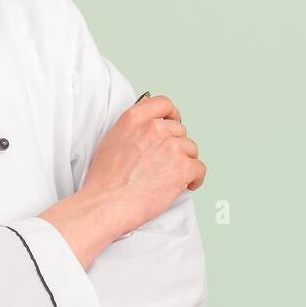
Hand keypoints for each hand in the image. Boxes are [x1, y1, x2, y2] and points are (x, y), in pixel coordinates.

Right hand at [82, 94, 205, 235]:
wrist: (106, 204)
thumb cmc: (105, 180)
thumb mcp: (113, 139)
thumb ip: (134, 127)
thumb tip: (150, 125)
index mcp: (134, 118)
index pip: (163, 103)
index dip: (172, 114)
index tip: (174, 122)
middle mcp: (154, 128)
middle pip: (180, 130)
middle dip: (176, 146)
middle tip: (166, 163)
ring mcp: (171, 146)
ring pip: (191, 149)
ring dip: (185, 162)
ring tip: (171, 177)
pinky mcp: (182, 167)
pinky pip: (200, 168)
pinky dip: (195, 178)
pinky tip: (185, 185)